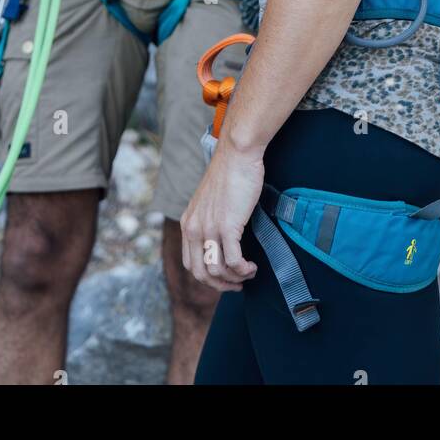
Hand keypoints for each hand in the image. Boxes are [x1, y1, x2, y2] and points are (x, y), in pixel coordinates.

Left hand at [180, 141, 264, 292]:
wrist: (236, 154)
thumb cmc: (229, 174)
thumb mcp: (210, 202)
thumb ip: (209, 221)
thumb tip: (221, 244)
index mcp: (187, 223)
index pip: (190, 264)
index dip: (207, 278)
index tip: (224, 278)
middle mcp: (193, 228)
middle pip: (200, 273)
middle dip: (220, 285)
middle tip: (237, 284)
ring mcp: (209, 228)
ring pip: (216, 271)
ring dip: (234, 279)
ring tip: (249, 273)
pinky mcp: (227, 226)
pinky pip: (233, 260)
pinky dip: (243, 269)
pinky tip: (252, 267)